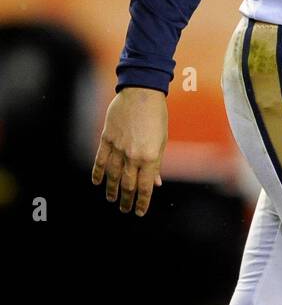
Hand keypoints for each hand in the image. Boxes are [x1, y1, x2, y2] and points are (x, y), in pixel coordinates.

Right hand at [92, 87, 167, 215]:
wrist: (142, 93)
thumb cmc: (156, 116)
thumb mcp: (162, 141)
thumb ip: (157, 164)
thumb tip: (156, 183)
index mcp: (149, 157)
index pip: (145, 186)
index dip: (143, 201)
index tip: (139, 212)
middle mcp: (132, 155)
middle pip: (127, 184)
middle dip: (127, 199)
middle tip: (125, 209)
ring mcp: (118, 147)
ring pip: (112, 175)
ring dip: (111, 189)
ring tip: (111, 199)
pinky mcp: (106, 139)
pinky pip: (100, 160)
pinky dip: (98, 172)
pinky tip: (97, 182)